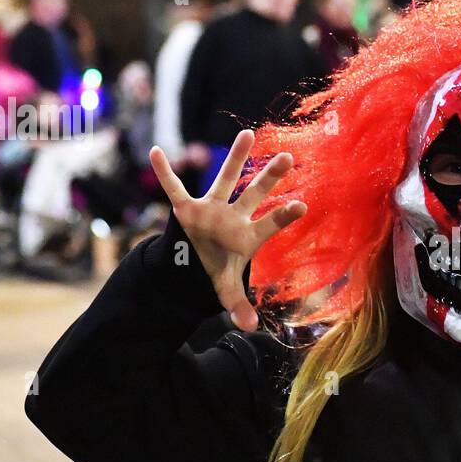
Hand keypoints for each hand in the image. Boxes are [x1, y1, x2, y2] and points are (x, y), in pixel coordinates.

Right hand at [150, 129, 304, 331]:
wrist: (194, 261)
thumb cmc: (217, 267)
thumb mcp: (226, 289)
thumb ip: (238, 306)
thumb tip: (250, 328)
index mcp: (247, 235)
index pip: (270, 224)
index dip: (284, 216)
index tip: (302, 205)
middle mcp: (233, 216)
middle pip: (254, 194)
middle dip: (269, 177)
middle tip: (289, 157)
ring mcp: (212, 208)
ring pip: (225, 179)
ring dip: (235, 158)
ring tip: (248, 133)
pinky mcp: (187, 208)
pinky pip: (174, 188)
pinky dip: (166, 173)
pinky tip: (158, 152)